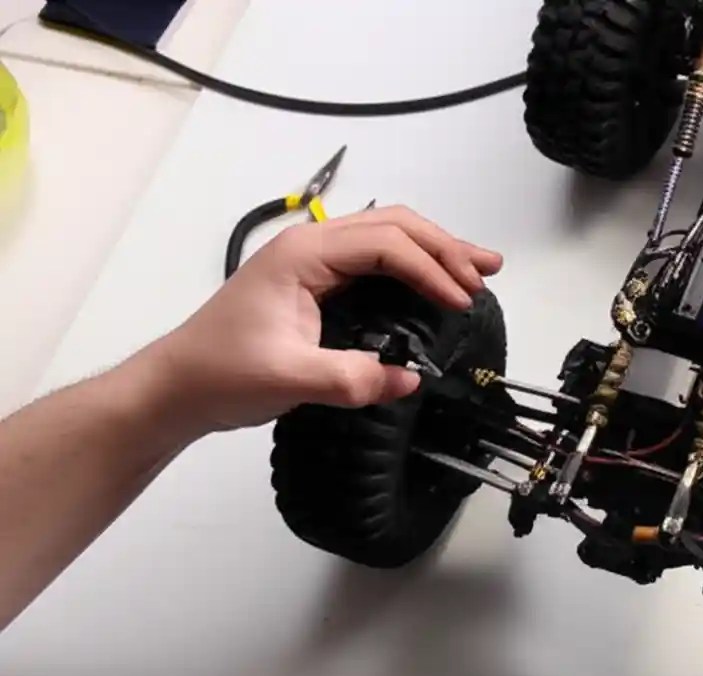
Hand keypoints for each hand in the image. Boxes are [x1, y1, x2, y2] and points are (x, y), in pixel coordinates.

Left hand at [137, 206, 501, 433]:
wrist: (178, 386)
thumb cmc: (222, 374)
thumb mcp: (291, 379)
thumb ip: (354, 378)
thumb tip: (410, 379)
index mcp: (304, 254)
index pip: (385, 244)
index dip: (430, 270)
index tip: (462, 303)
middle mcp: (312, 245)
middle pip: (393, 225)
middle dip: (444, 247)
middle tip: (488, 274)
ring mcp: (314, 260)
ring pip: (387, 236)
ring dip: (434, 251)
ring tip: (480, 269)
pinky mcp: (316, 282)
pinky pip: (376, 260)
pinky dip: (413, 267)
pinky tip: (436, 284)